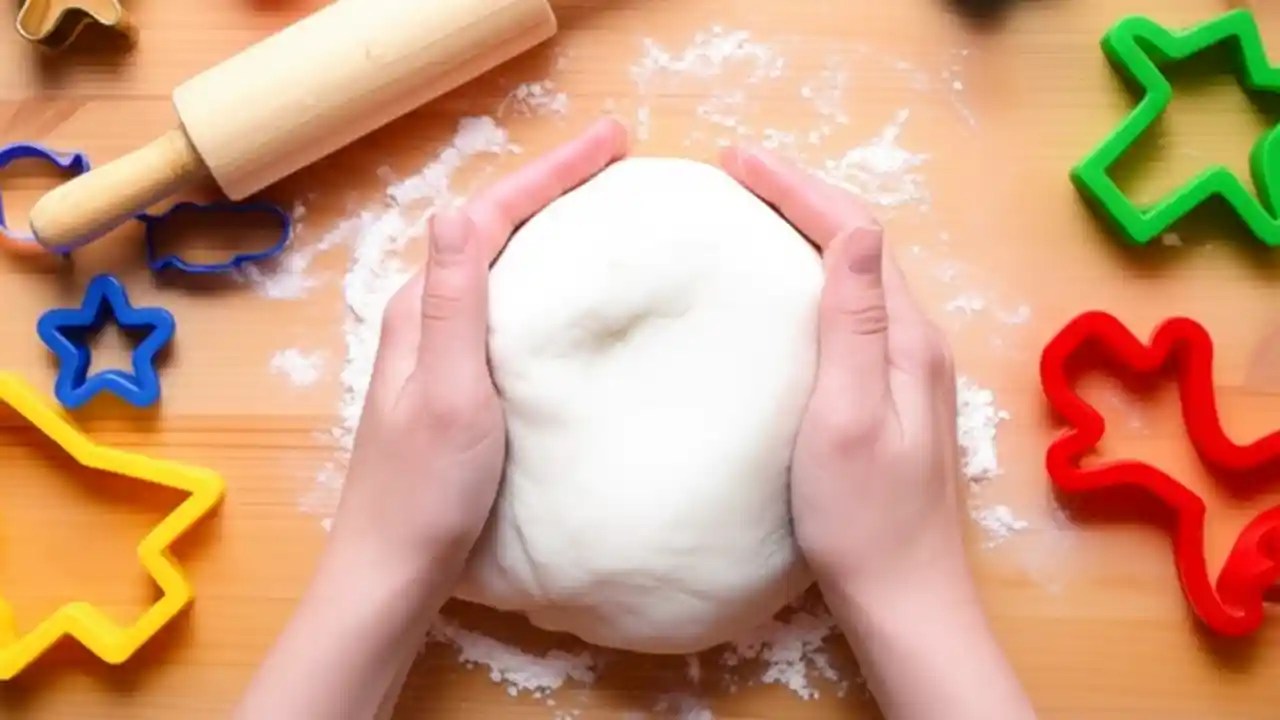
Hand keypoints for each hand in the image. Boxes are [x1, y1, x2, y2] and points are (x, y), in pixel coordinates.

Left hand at [327, 118, 629, 589]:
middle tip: (614, 159)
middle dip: (552, 187)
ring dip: (546, 226)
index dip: (551, 173)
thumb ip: (453, 304)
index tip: (612, 141)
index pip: (489, 218)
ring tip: (599, 205)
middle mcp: (425, 319)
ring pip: (498, 266)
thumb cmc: (425, 491)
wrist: (393, 571)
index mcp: (423, 311)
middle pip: (492, 230)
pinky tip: (567, 291)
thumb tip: (457, 210)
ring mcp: (437, 352)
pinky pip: (504, 305)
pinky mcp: (455, 383)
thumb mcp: (445, 392)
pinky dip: (541, 277)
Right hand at [721, 146, 963, 597]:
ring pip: (859, 275)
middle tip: (738, 173)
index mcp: (906, 339)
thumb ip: (852, 324)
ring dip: (810, 232)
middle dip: (802, 196)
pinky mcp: (893, 396)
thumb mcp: (847, 418)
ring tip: (755, 212)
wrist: (904, 599)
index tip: (736, 162)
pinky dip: (815, 277)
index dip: (797, 188)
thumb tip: (854, 228)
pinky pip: (853, 311)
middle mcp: (916, 342)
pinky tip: (785, 288)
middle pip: (862, 244)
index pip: (855, 232)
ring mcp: (908, 371)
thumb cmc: (863, 519)